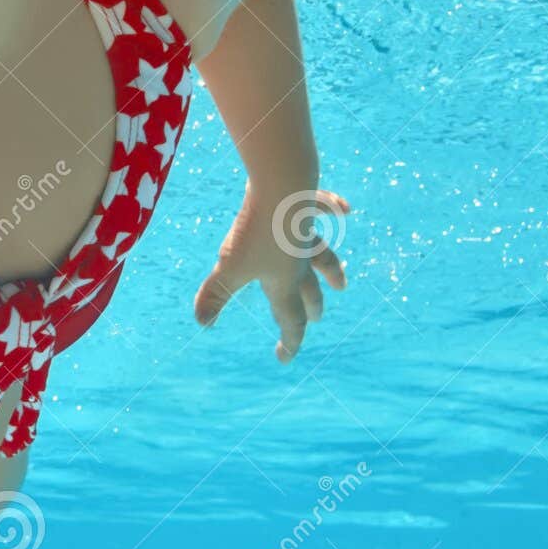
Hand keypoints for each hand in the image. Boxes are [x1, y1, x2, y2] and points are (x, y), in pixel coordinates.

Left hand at [192, 185, 350, 362]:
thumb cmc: (255, 233)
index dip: (289, 342)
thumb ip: (216, 295)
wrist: (282, 190)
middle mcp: (299, 263)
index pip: (290, 320)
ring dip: (331, 272)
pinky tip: (345, 211)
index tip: (284, 358)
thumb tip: (202, 323)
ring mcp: (306, 236)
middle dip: (310, 309)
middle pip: (308, 291)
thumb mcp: (230, 267)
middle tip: (315, 320)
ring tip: (340, 285)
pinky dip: (335, 210)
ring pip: (323, 259)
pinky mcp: (306, 208)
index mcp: (284, 282)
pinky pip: (325, 210)